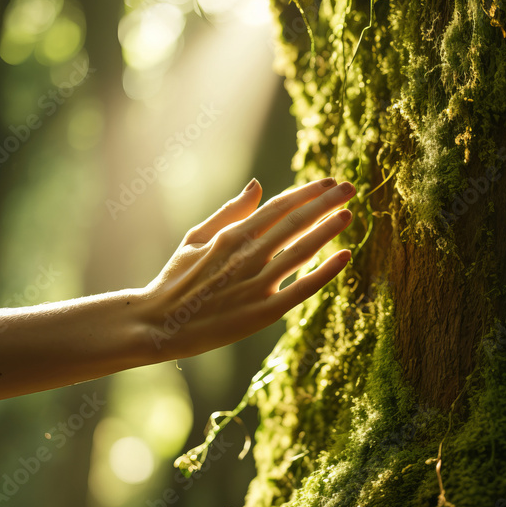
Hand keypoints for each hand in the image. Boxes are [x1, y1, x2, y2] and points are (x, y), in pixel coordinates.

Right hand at [139, 176, 354, 360]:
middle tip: (349, 188)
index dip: (306, 192)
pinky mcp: (262, 313)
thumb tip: (257, 184)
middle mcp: (246, 256)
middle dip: (325, 203)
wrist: (156, 325)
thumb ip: (230, 211)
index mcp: (230, 236)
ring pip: (300, 250)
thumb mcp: (196, 238)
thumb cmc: (176, 280)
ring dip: (327, 229)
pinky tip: (344, 256)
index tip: (329, 181)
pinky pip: (301, 290)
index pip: (278, 207)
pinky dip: (324, 273)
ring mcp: (255, 284)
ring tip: (349, 213)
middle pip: (294, 222)